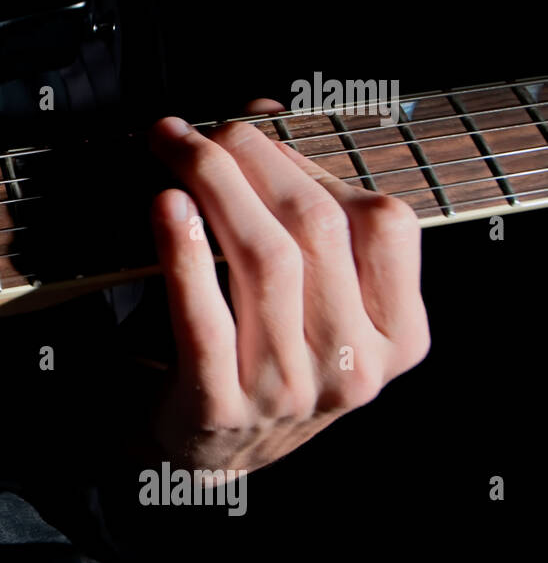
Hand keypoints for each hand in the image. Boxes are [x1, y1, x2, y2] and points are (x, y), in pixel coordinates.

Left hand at [145, 101, 429, 472]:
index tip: (261, 129)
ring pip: (266, 262)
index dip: (319, 161)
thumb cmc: (257, 354)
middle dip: (255, 160)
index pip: (386, 224)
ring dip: (215, 187)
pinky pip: (203, 317)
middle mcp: (354, 368)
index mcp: (397, 336)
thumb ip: (301, 215)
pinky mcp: (219, 408)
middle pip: (317, 231)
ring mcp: (289, 393)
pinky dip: (183, 252)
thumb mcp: (304, 296)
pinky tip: (166, 206)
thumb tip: (264, 113)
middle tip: (203, 130)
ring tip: (176, 149)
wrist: (202, 449)